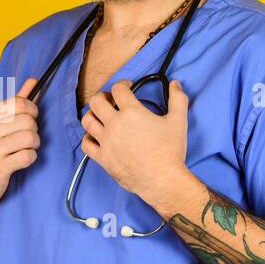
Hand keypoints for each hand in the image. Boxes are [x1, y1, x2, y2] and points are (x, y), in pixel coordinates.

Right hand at [0, 76, 40, 221]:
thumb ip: (15, 103)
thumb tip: (33, 81)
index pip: (18, 103)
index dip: (32, 110)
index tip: (31, 118)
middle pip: (27, 120)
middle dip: (34, 130)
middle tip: (27, 138)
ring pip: (30, 138)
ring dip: (34, 144)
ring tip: (27, 148)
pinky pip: (28, 156)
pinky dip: (31, 158)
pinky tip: (23, 160)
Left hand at [81, 78, 191, 201]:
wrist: (163, 180)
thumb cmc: (171, 150)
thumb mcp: (178, 121)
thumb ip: (178, 99)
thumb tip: (175, 84)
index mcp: (132, 112)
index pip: (118, 89)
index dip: (122, 84)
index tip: (128, 87)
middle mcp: (115, 124)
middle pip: (96, 101)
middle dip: (103, 96)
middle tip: (111, 100)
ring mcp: (106, 141)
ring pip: (87, 121)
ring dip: (93, 114)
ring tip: (102, 116)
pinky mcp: (102, 158)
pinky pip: (86, 144)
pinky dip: (88, 137)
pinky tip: (97, 137)